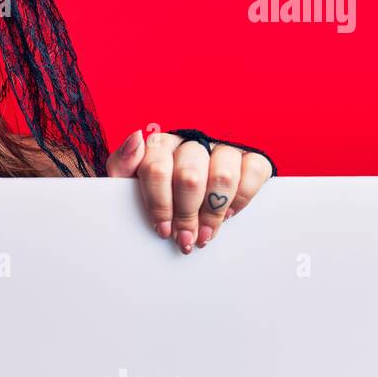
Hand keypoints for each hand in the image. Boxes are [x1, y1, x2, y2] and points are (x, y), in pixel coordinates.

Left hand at [106, 129, 273, 254]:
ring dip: (213, 212)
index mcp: (160, 145)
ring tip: (205, 234)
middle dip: (186, 214)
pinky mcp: (248, 159)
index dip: (160, 205)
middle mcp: (191, 143)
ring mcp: (221, 149)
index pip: (157, 170)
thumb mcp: (129, 182)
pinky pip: (254, 171)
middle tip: (185, 238)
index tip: (163, 229)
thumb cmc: (155, 193)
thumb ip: (123, 164)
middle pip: (189, 177)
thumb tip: (136, 138)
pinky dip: (241, 198)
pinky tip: (227, 215)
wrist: (182, 202)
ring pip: (222, 175)